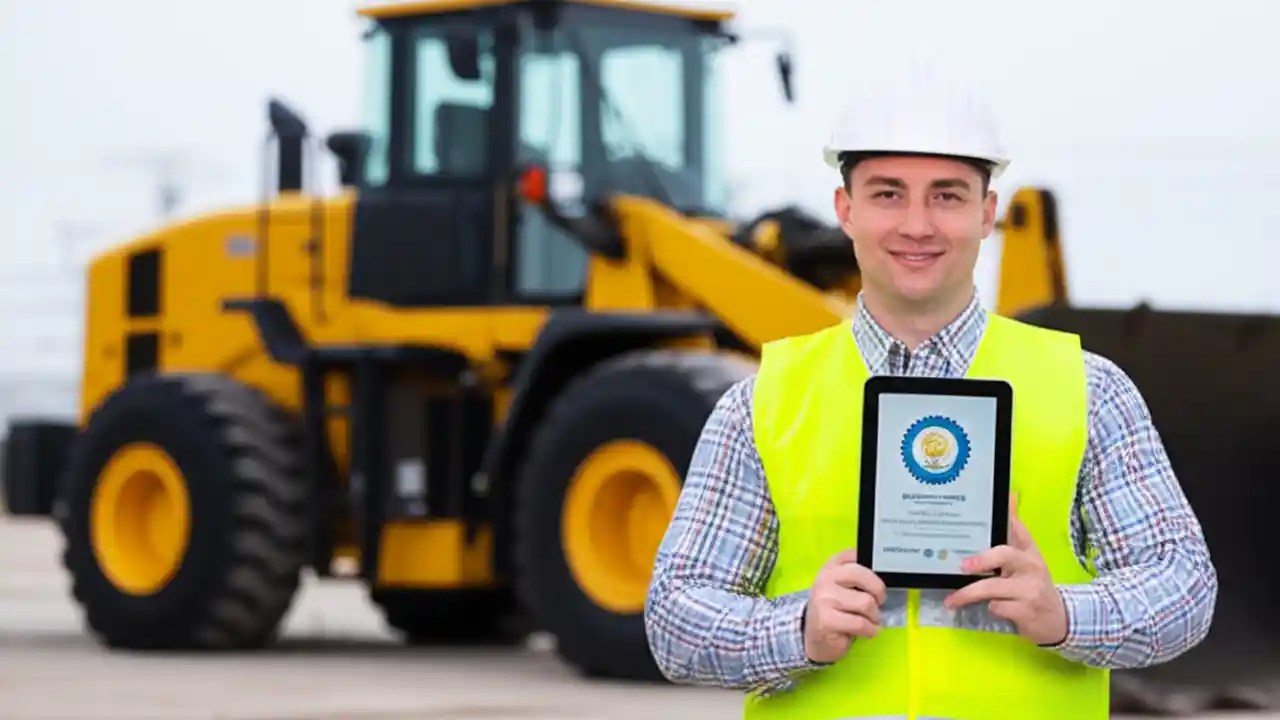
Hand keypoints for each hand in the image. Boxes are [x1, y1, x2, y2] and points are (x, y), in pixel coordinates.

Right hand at [803, 549, 886, 663]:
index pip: (858, 555)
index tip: (875, 584)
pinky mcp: (827, 620)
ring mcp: (824, 598)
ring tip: (869, 619)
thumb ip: (860, 575)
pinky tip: (866, 631)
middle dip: (879, 592)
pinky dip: (871, 630)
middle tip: (879, 602)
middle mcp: (825, 578)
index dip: (874, 570)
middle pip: (864, 576)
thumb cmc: (838, 608)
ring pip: (866, 603)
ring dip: (875, 616)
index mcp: (832, 565)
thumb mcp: (845, 586)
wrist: (817, 636)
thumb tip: (888, 573)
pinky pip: (862, 624)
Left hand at [943, 494, 1068, 645]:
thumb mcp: (1027, 559)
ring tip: (952, 600)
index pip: (1018, 528)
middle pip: (1005, 555)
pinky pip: (998, 606)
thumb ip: (1015, 532)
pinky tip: (988, 608)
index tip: (996, 502)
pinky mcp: (1026, 611)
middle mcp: (1031, 566)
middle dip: (981, 559)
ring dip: (968, 593)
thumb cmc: (1033, 585)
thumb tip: (1011, 495)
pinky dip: (990, 607)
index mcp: (1029, 551)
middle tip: (962, 565)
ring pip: (993, 586)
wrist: (1059, 619)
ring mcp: (1029, 589)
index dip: (1006, 516)